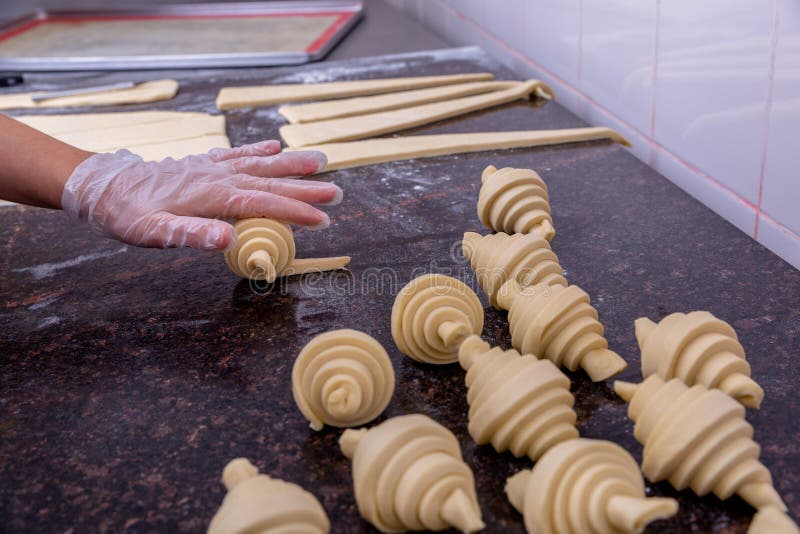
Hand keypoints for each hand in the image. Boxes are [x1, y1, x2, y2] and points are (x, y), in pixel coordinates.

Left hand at [61, 140, 341, 250]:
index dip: (295, 212)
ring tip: (321, 160)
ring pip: (260, 163)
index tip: (322, 220)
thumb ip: (192, 235)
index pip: (263, 204)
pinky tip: (274, 146)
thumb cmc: (129, 214)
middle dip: (306, 188)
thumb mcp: (153, 233)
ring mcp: (212, 167)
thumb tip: (229, 240)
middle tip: (337, 192)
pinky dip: (259, 149)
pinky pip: (238, 154)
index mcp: (212, 196)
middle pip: (270, 181)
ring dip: (291, 163)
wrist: (106, 186)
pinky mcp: (204, 163)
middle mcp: (218, 177)